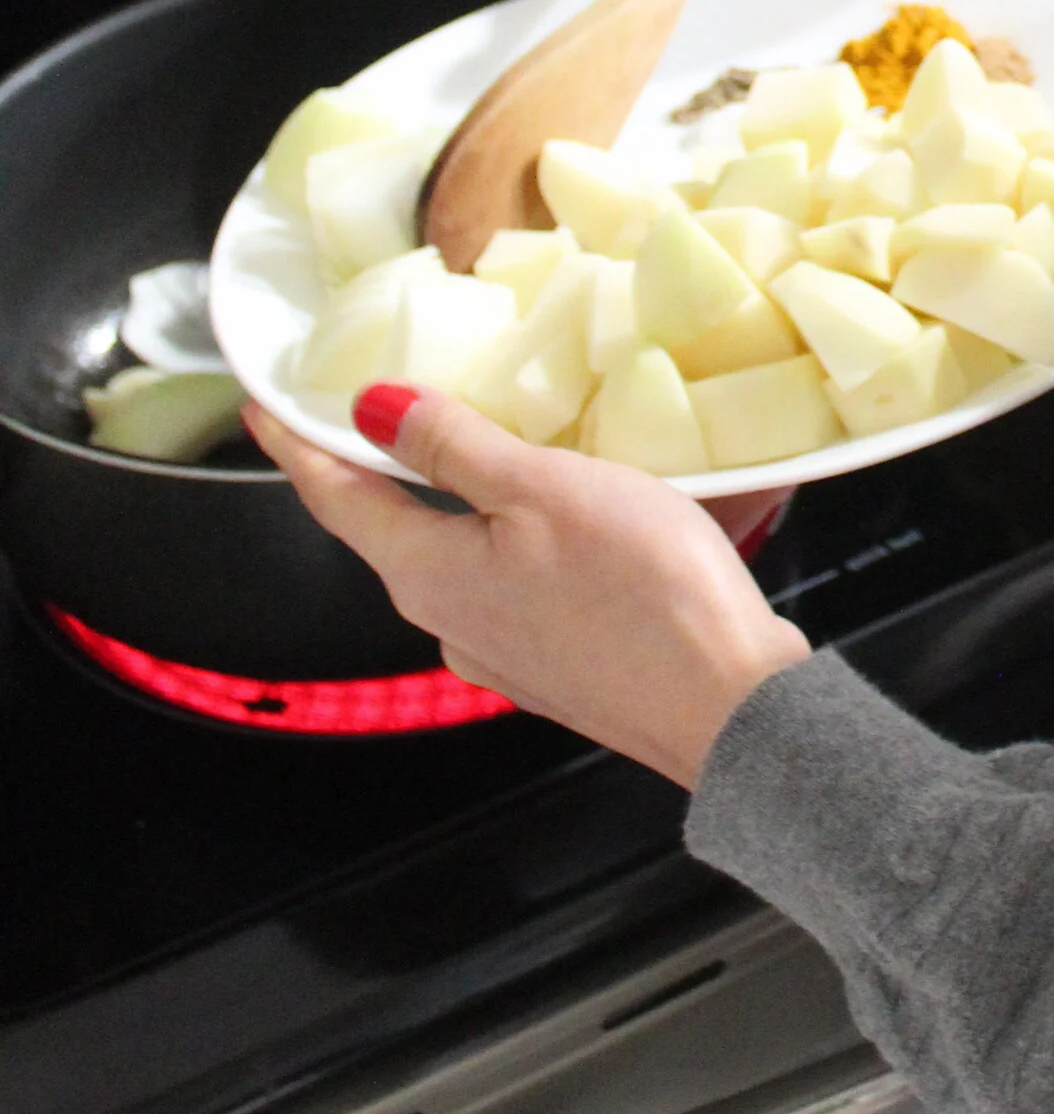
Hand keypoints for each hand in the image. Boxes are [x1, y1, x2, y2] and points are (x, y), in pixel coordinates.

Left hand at [243, 391, 809, 786]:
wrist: (726, 707)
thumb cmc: (644, 593)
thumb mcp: (544, 487)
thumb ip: (453, 446)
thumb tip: (374, 410)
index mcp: (427, 573)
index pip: (333, 497)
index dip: (296, 443)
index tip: (265, 406)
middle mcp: (449, 622)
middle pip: (391, 530)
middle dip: (381, 468)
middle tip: (375, 406)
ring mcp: (502, 652)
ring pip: (458, 558)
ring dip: (460, 504)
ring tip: (489, 448)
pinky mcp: (555, 665)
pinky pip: (512, 586)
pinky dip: (516, 540)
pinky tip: (564, 518)